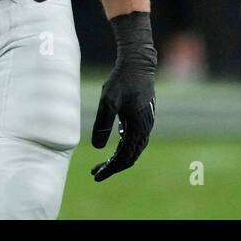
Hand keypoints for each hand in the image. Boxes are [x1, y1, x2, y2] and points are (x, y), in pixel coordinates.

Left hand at [91, 12, 156, 180]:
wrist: (138, 63)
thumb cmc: (121, 80)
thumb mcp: (108, 102)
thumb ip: (102, 125)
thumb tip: (97, 148)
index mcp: (138, 128)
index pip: (124, 157)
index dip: (110, 169)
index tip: (96, 176)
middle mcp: (145, 129)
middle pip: (130, 157)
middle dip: (113, 167)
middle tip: (95, 173)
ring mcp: (146, 123)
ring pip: (133, 149)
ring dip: (118, 159)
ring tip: (102, 164)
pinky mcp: (143, 117)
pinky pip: (135, 140)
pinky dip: (124, 148)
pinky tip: (114, 147)